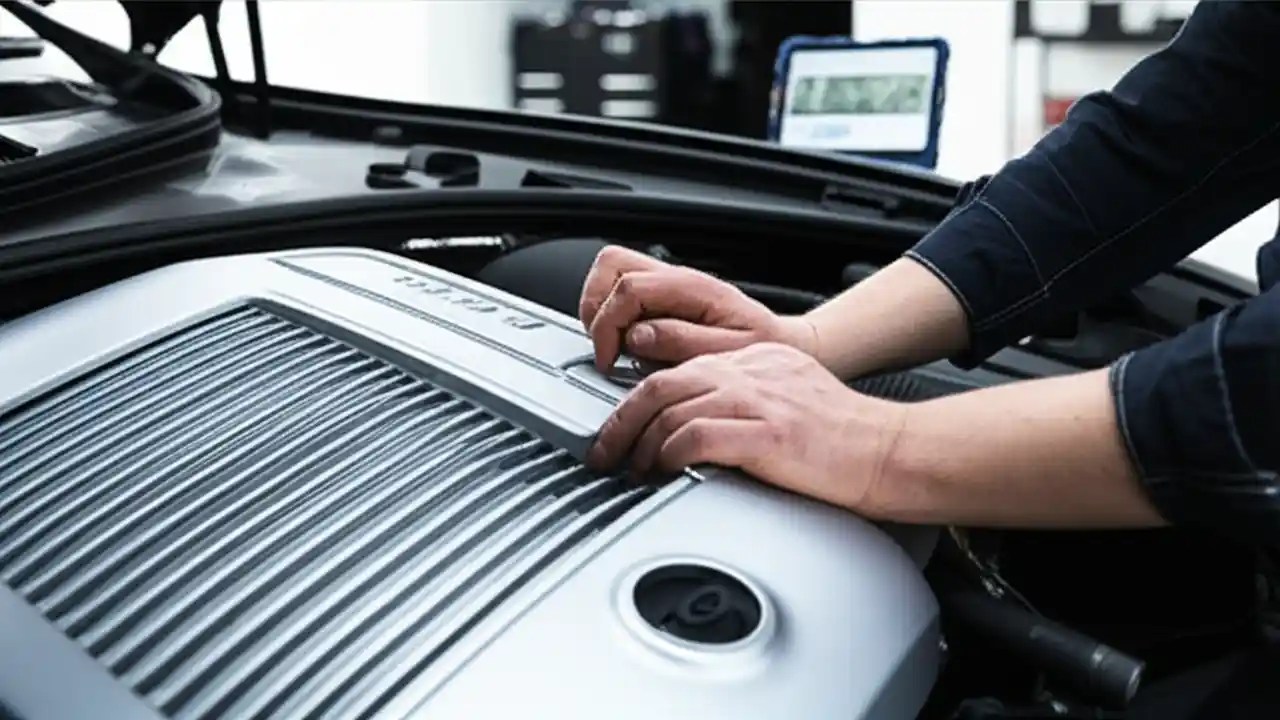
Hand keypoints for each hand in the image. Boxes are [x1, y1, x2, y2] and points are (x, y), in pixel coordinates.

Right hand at [579, 246, 816, 370]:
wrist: (781, 344)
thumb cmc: (760, 348)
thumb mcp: (726, 352)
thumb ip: (681, 342)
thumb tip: (639, 336)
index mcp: (690, 287)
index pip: (628, 287)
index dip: (609, 324)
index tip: (610, 358)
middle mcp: (675, 277)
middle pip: (611, 263)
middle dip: (596, 306)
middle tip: (606, 345)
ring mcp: (666, 284)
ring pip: (611, 271)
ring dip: (600, 307)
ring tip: (613, 343)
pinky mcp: (662, 296)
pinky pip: (622, 289)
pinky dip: (612, 313)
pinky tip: (627, 341)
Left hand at [586, 342, 906, 514]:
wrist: (889, 451)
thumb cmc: (843, 439)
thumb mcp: (787, 401)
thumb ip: (744, 403)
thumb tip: (696, 432)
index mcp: (754, 360)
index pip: (678, 369)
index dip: (638, 401)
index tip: (622, 429)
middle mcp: (751, 371)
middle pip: (662, 383)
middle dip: (622, 421)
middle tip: (606, 453)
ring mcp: (759, 399)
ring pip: (672, 408)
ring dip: (643, 445)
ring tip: (634, 472)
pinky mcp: (769, 432)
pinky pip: (698, 435)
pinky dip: (672, 455)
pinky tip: (666, 473)